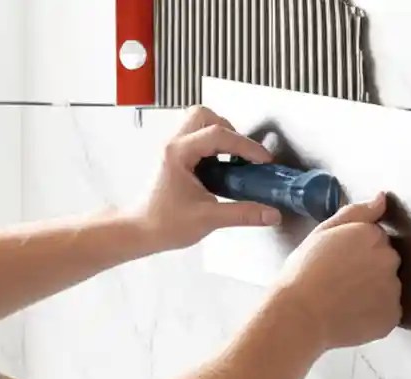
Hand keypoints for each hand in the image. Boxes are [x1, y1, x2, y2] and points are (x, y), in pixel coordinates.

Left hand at [135, 106, 278, 250]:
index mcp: (178, 153)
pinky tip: (221, 166)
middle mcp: (173, 145)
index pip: (219, 135)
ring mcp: (172, 149)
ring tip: (232, 157)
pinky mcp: (174, 157)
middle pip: (204, 116)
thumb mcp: (208, 219)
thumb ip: (243, 214)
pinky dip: (212, 144)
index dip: (246, 146)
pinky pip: (195, 136)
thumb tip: (270, 213)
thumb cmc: (163, 223)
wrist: (139, 231)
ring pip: (198, 122)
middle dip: (230, 131)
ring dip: (219, 134)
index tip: (263, 160)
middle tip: (242, 154)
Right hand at [272, 192, 401, 349]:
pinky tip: (352, 313)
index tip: (339, 261)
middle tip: (340, 281)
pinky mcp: (393, 315)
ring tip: (344, 299)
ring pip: (389, 286)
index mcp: (372, 234)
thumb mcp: (323, 232)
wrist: (298, 315)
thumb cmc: (303, 273)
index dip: (356, 250)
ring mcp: (393, 288)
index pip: (376, 238)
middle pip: (386, 260)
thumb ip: (357, 212)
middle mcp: (388, 258)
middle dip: (369, 268)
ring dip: (374, 291)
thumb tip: (382, 198)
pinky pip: (389, 311)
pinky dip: (375, 314)